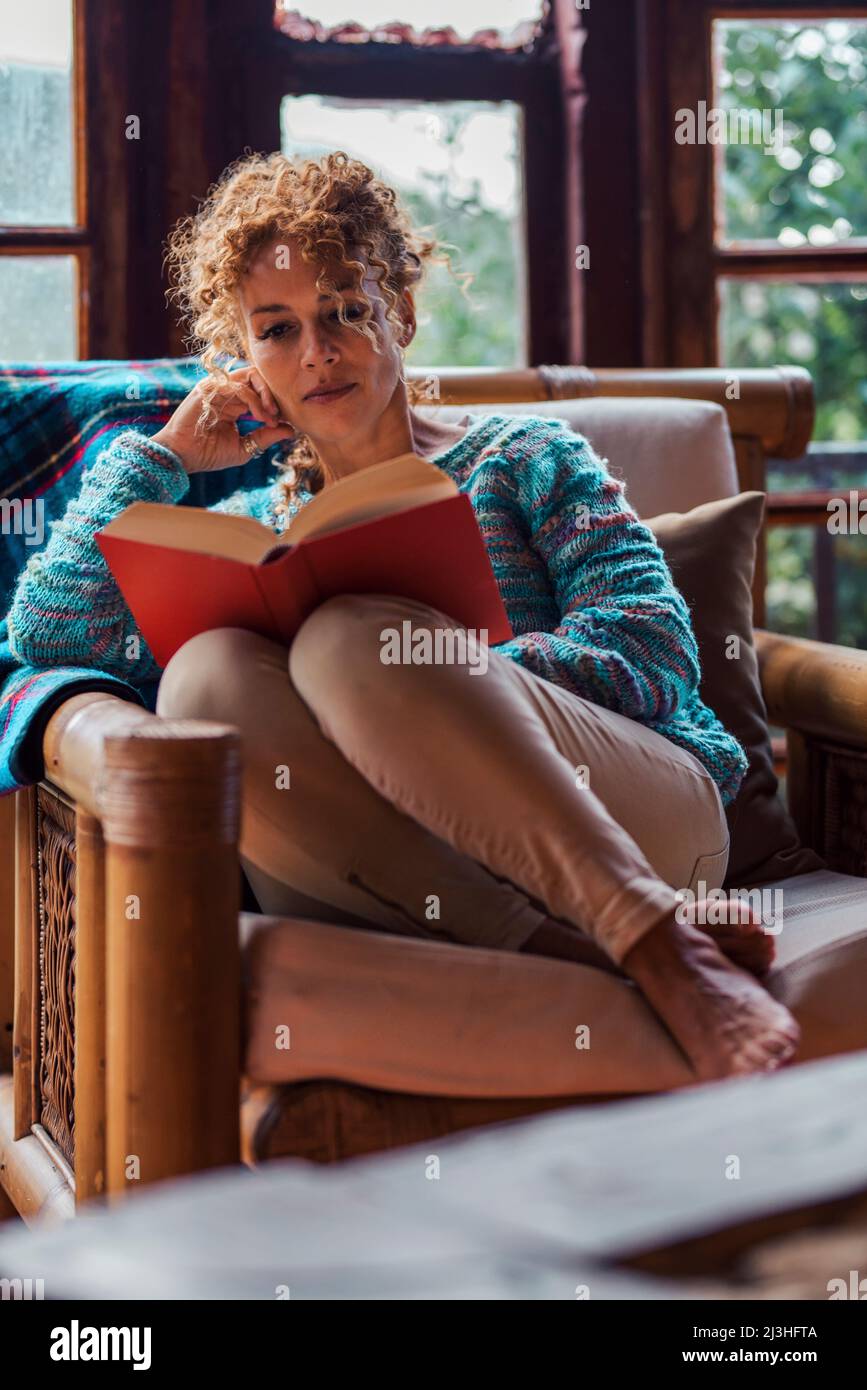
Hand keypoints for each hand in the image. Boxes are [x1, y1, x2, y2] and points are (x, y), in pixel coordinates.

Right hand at [151, 366, 295, 473]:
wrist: (183, 457)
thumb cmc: (208, 454)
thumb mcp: (246, 446)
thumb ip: (266, 436)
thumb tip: (291, 429)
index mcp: (233, 403)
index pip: (259, 390)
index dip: (275, 403)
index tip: (285, 421)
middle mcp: (226, 392)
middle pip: (257, 378)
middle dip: (273, 395)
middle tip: (280, 415)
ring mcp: (216, 388)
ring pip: (250, 377)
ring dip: (266, 397)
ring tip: (270, 418)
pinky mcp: (208, 389)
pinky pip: (238, 386)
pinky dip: (254, 400)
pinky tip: (261, 417)